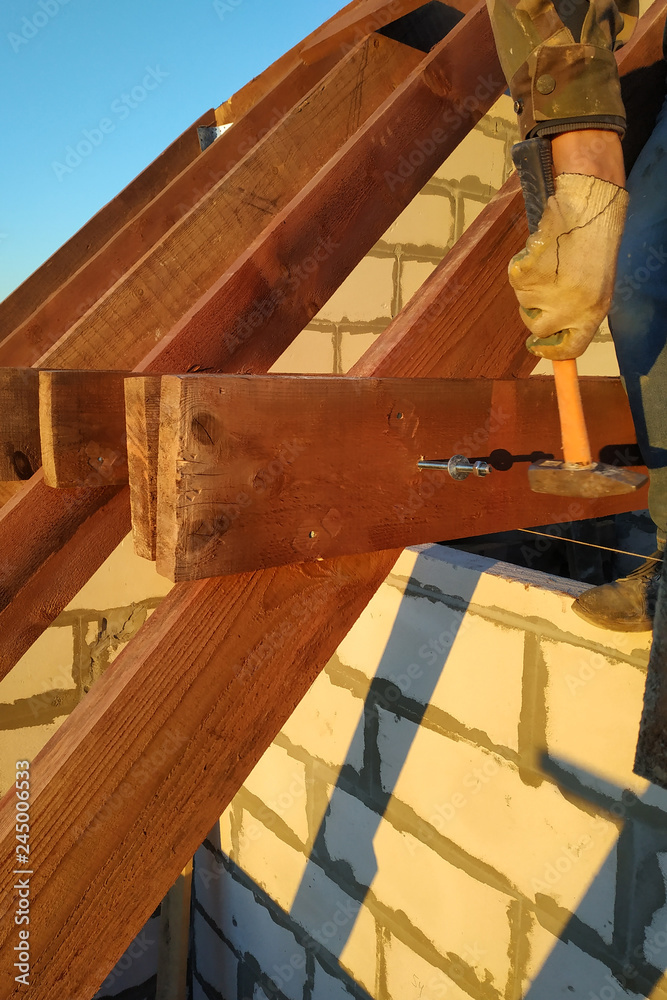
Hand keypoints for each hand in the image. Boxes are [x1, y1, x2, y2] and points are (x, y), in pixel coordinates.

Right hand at [510, 172, 627, 359]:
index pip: (570, 348)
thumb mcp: (595, 285)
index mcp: (592, 313)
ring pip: (524, 301)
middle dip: (533, 312)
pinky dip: (521, 266)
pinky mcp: (529, 277)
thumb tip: (552, 334)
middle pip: (537, 327)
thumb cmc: (594, 244)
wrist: (587, 211)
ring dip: (530, 284)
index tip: (536, 346)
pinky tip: (539, 252)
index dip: (550, 351)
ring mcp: (547, 295)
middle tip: (540, 292)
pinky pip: (516, 280)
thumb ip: (578, 311)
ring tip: (549, 260)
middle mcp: (569, 309)